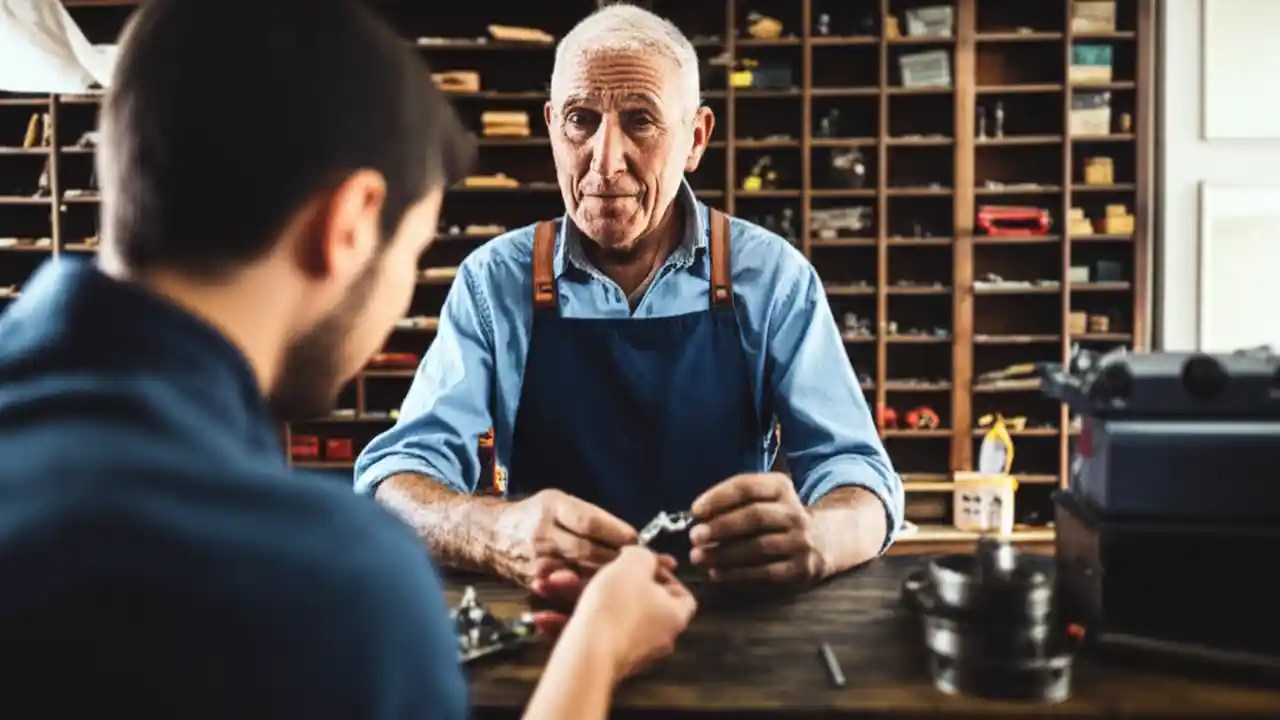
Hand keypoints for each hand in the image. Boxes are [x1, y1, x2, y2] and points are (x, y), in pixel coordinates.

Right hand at [494, 489, 636, 592]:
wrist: (493, 538)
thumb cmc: (533, 515)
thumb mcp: (558, 500)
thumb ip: (589, 515)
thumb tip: (628, 537)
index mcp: (551, 509)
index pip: (588, 522)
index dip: (617, 532)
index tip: (638, 540)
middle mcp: (544, 538)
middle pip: (590, 552)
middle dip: (626, 561)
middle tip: (659, 566)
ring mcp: (541, 566)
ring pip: (585, 575)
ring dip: (618, 580)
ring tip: (648, 585)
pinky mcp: (539, 586)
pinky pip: (573, 592)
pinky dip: (599, 594)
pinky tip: (620, 596)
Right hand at [564, 546, 696, 680]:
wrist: (588, 655)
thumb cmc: (616, 606)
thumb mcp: (633, 564)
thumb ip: (642, 554)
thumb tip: (642, 557)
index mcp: (674, 615)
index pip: (680, 593)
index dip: (662, 574)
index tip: (640, 562)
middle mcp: (657, 638)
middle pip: (635, 601)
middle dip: (604, 580)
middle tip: (586, 568)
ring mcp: (631, 653)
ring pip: (604, 615)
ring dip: (577, 598)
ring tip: (554, 584)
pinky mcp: (606, 663)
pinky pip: (588, 636)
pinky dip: (569, 623)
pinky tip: (544, 617)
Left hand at [688, 473, 827, 586]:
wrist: (821, 543)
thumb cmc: (775, 520)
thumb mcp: (763, 500)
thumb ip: (734, 504)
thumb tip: (697, 519)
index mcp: (781, 487)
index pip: (747, 486)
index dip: (718, 497)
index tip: (695, 510)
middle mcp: (794, 512)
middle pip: (754, 516)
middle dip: (720, 526)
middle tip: (694, 537)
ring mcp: (800, 541)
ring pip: (757, 546)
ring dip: (723, 553)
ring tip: (699, 557)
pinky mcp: (801, 568)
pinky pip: (764, 571)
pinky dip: (736, 573)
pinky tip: (717, 573)